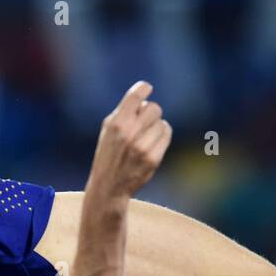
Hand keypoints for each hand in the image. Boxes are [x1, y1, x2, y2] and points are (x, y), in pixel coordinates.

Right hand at [89, 82, 171, 197]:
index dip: (144, 88)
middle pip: (154, 108)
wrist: (109, 186)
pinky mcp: (153, 159)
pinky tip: (152, 142)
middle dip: (151, 113)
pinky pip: (166, 134)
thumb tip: (145, 99)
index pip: (137, 94)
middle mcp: (130, 134)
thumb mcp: (108, 130)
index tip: (147, 89)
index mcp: (116, 124)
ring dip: (156, 126)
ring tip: (144, 137)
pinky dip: (162, 135)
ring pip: (162, 122)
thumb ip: (124, 112)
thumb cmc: (109, 154)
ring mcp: (142, 147)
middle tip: (144, 121)